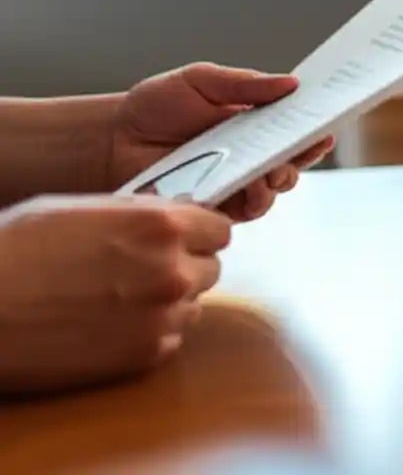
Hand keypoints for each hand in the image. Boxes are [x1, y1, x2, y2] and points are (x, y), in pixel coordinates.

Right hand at [0, 195, 230, 394]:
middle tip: (142, 268)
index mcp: (161, 225)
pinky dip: (150, 332)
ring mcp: (162, 317)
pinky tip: (108, 323)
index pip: (219, 228)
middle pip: (211, 267)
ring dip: (168, 300)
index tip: (183, 237)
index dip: (198, 232)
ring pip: (193, 304)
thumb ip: (140, 214)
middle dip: (184, 265)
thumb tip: (175, 218)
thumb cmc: (16, 249)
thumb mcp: (83, 209)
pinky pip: (170, 338)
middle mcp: (172, 271)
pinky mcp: (146, 356)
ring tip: (117, 296)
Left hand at [107, 63, 333, 220]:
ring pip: (275, 190)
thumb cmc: (154, 107)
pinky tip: (252, 189)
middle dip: (302, 156)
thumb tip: (291, 83)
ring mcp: (235, 184)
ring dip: (279, 180)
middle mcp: (250, 157)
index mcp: (253, 125)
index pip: (294, 130)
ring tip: (272, 172)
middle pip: (292, 161)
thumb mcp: (200, 81)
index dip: (316, 128)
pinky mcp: (216, 208)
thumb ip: (244, 84)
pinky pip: (246, 210)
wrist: (111, 139)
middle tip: (304, 146)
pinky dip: (254, 200)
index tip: (329, 124)